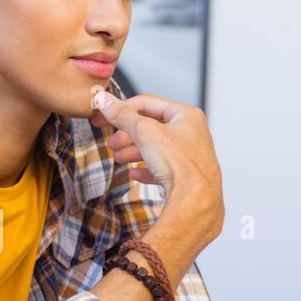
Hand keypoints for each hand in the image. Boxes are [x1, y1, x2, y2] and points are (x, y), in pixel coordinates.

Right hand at [91, 89, 224, 242]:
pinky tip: (135, 174)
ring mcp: (191, 155)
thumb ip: (123, 115)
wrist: (195, 200)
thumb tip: (104, 100)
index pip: (147, 103)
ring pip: (156, 148)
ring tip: (118, 158)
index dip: (122, 109)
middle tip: (111, 142)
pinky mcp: (188, 176)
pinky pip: (163, 169)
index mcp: (186, 115)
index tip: (104, 117)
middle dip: (127, 134)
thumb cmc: (180, 164)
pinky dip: (147, 170)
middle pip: (151, 126)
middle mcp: (192, 132)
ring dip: (134, 151)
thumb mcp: (144, 132)